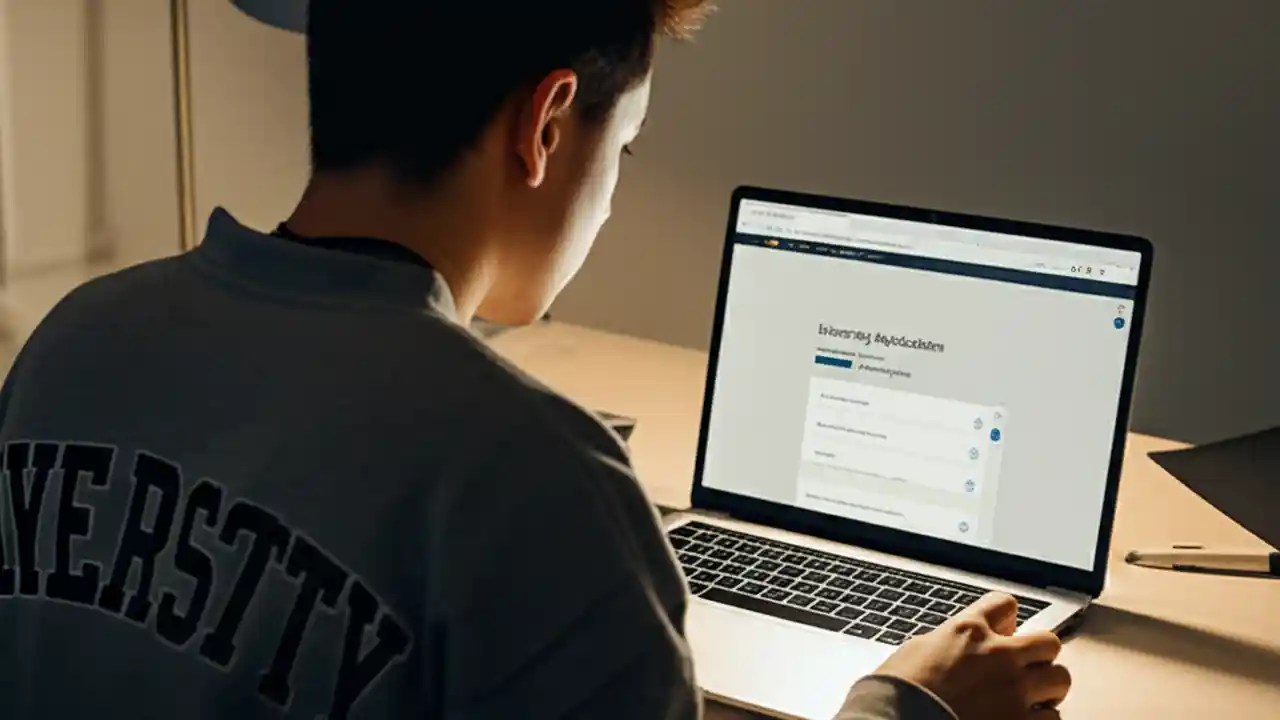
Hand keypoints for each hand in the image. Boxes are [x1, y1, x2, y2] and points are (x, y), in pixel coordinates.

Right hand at [872, 592, 1070, 718]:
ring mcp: (1015, 692)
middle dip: (1039, 654)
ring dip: (1046, 689)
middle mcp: (999, 656)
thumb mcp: (918, 650)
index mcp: (969, 631)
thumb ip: (950, 643)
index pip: (1004, 604)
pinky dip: (1041, 719)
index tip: (1005, 629)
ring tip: (1031, 699)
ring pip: (1060, 679)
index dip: (1006, 617)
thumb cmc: (898, 691)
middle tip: (1026, 668)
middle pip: (1047, 641)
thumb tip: (958, 646)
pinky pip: (1053, 717)